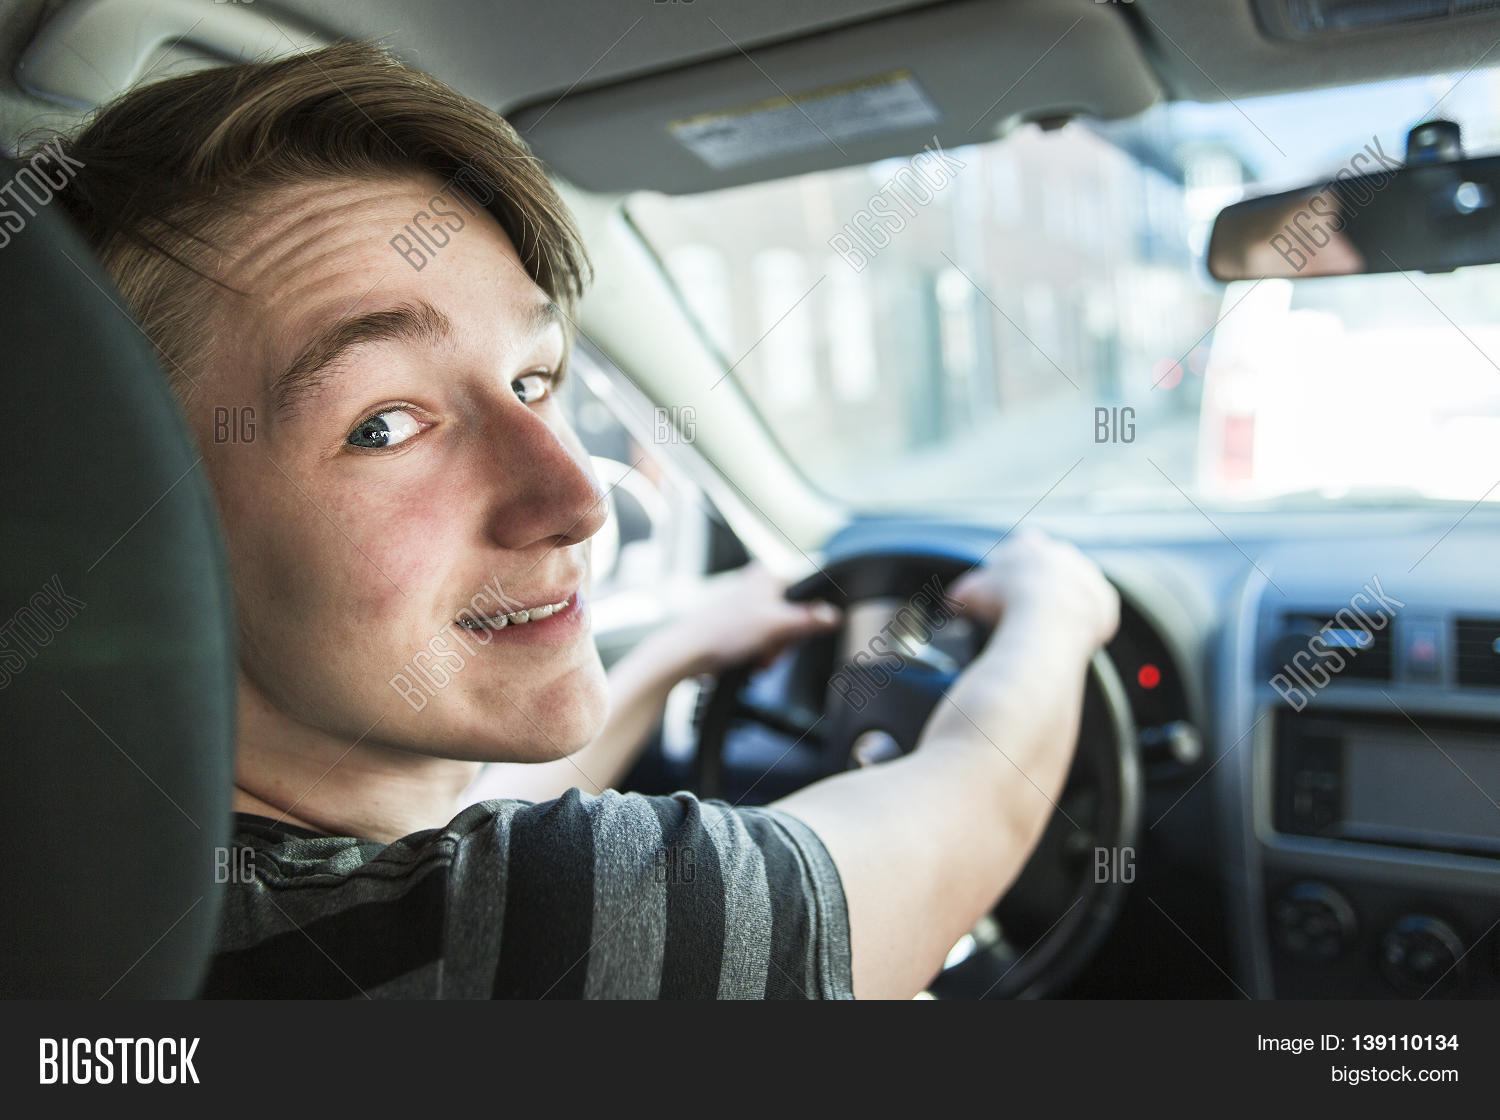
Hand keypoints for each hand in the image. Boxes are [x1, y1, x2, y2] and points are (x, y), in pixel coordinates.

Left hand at [663, 563, 841, 676]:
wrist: (688, 654)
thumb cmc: (722, 633)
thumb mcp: (776, 626)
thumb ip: (809, 620)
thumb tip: (833, 616)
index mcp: (769, 575)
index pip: (810, 590)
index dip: (810, 614)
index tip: (802, 629)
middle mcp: (759, 587)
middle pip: (797, 616)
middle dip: (787, 640)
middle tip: (773, 645)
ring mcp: (750, 608)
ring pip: (782, 633)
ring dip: (774, 651)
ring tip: (758, 654)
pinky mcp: (743, 627)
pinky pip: (767, 642)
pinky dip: (762, 654)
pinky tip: (751, 659)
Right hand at [945, 529, 1118, 651]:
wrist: (1047, 619)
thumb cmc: (1004, 603)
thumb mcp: (968, 595)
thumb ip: (960, 594)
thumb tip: (953, 602)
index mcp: (1029, 544)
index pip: (1020, 549)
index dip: (1010, 571)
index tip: (1004, 592)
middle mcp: (1062, 553)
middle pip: (1050, 568)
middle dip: (1039, 587)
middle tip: (1024, 612)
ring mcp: (1087, 574)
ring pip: (1074, 589)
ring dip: (1063, 605)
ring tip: (1046, 629)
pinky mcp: (1105, 600)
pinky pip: (1094, 613)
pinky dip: (1082, 626)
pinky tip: (1067, 639)